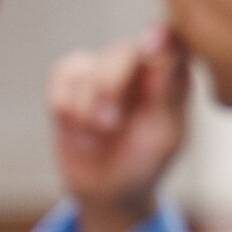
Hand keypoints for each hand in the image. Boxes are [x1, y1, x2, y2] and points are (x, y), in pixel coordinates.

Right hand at [47, 24, 188, 231]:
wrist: (108, 191)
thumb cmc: (147, 163)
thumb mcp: (166, 132)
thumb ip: (168, 86)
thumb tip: (161, 42)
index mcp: (172, 74)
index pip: (170, 40)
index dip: (159, 39)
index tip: (150, 49)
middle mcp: (138, 64)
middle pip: (121, 52)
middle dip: (109, 88)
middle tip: (109, 125)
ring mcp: (102, 69)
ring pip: (85, 67)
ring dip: (85, 108)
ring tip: (97, 135)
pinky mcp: (70, 79)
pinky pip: (59, 77)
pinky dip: (65, 107)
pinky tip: (78, 128)